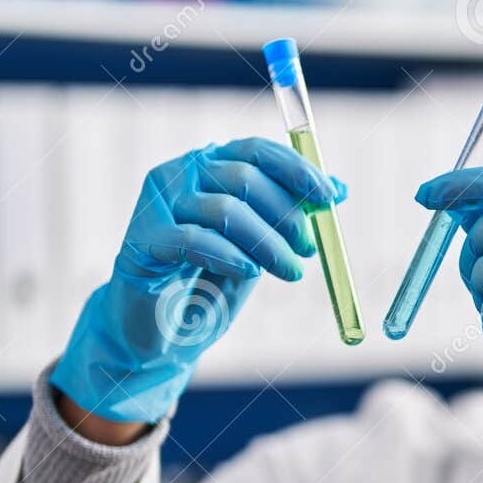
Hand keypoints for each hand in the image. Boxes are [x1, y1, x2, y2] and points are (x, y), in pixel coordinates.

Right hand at [51, 138, 342, 424]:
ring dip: (267, 244)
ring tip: (291, 272)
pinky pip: (193, 240)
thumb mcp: (261, 246)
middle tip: (309, 249)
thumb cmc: (213, 283)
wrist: (166, 331)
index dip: (297, 171)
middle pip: (243, 178)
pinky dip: (228, 256)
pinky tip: (249, 272)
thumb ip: (291, 215)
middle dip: (286, 215)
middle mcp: (181, 175)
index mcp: (211, 166)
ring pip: (224, 210)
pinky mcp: (143, 239)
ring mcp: (158, 204)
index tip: (331, 197)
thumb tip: (339, 189)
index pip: (256, 151)